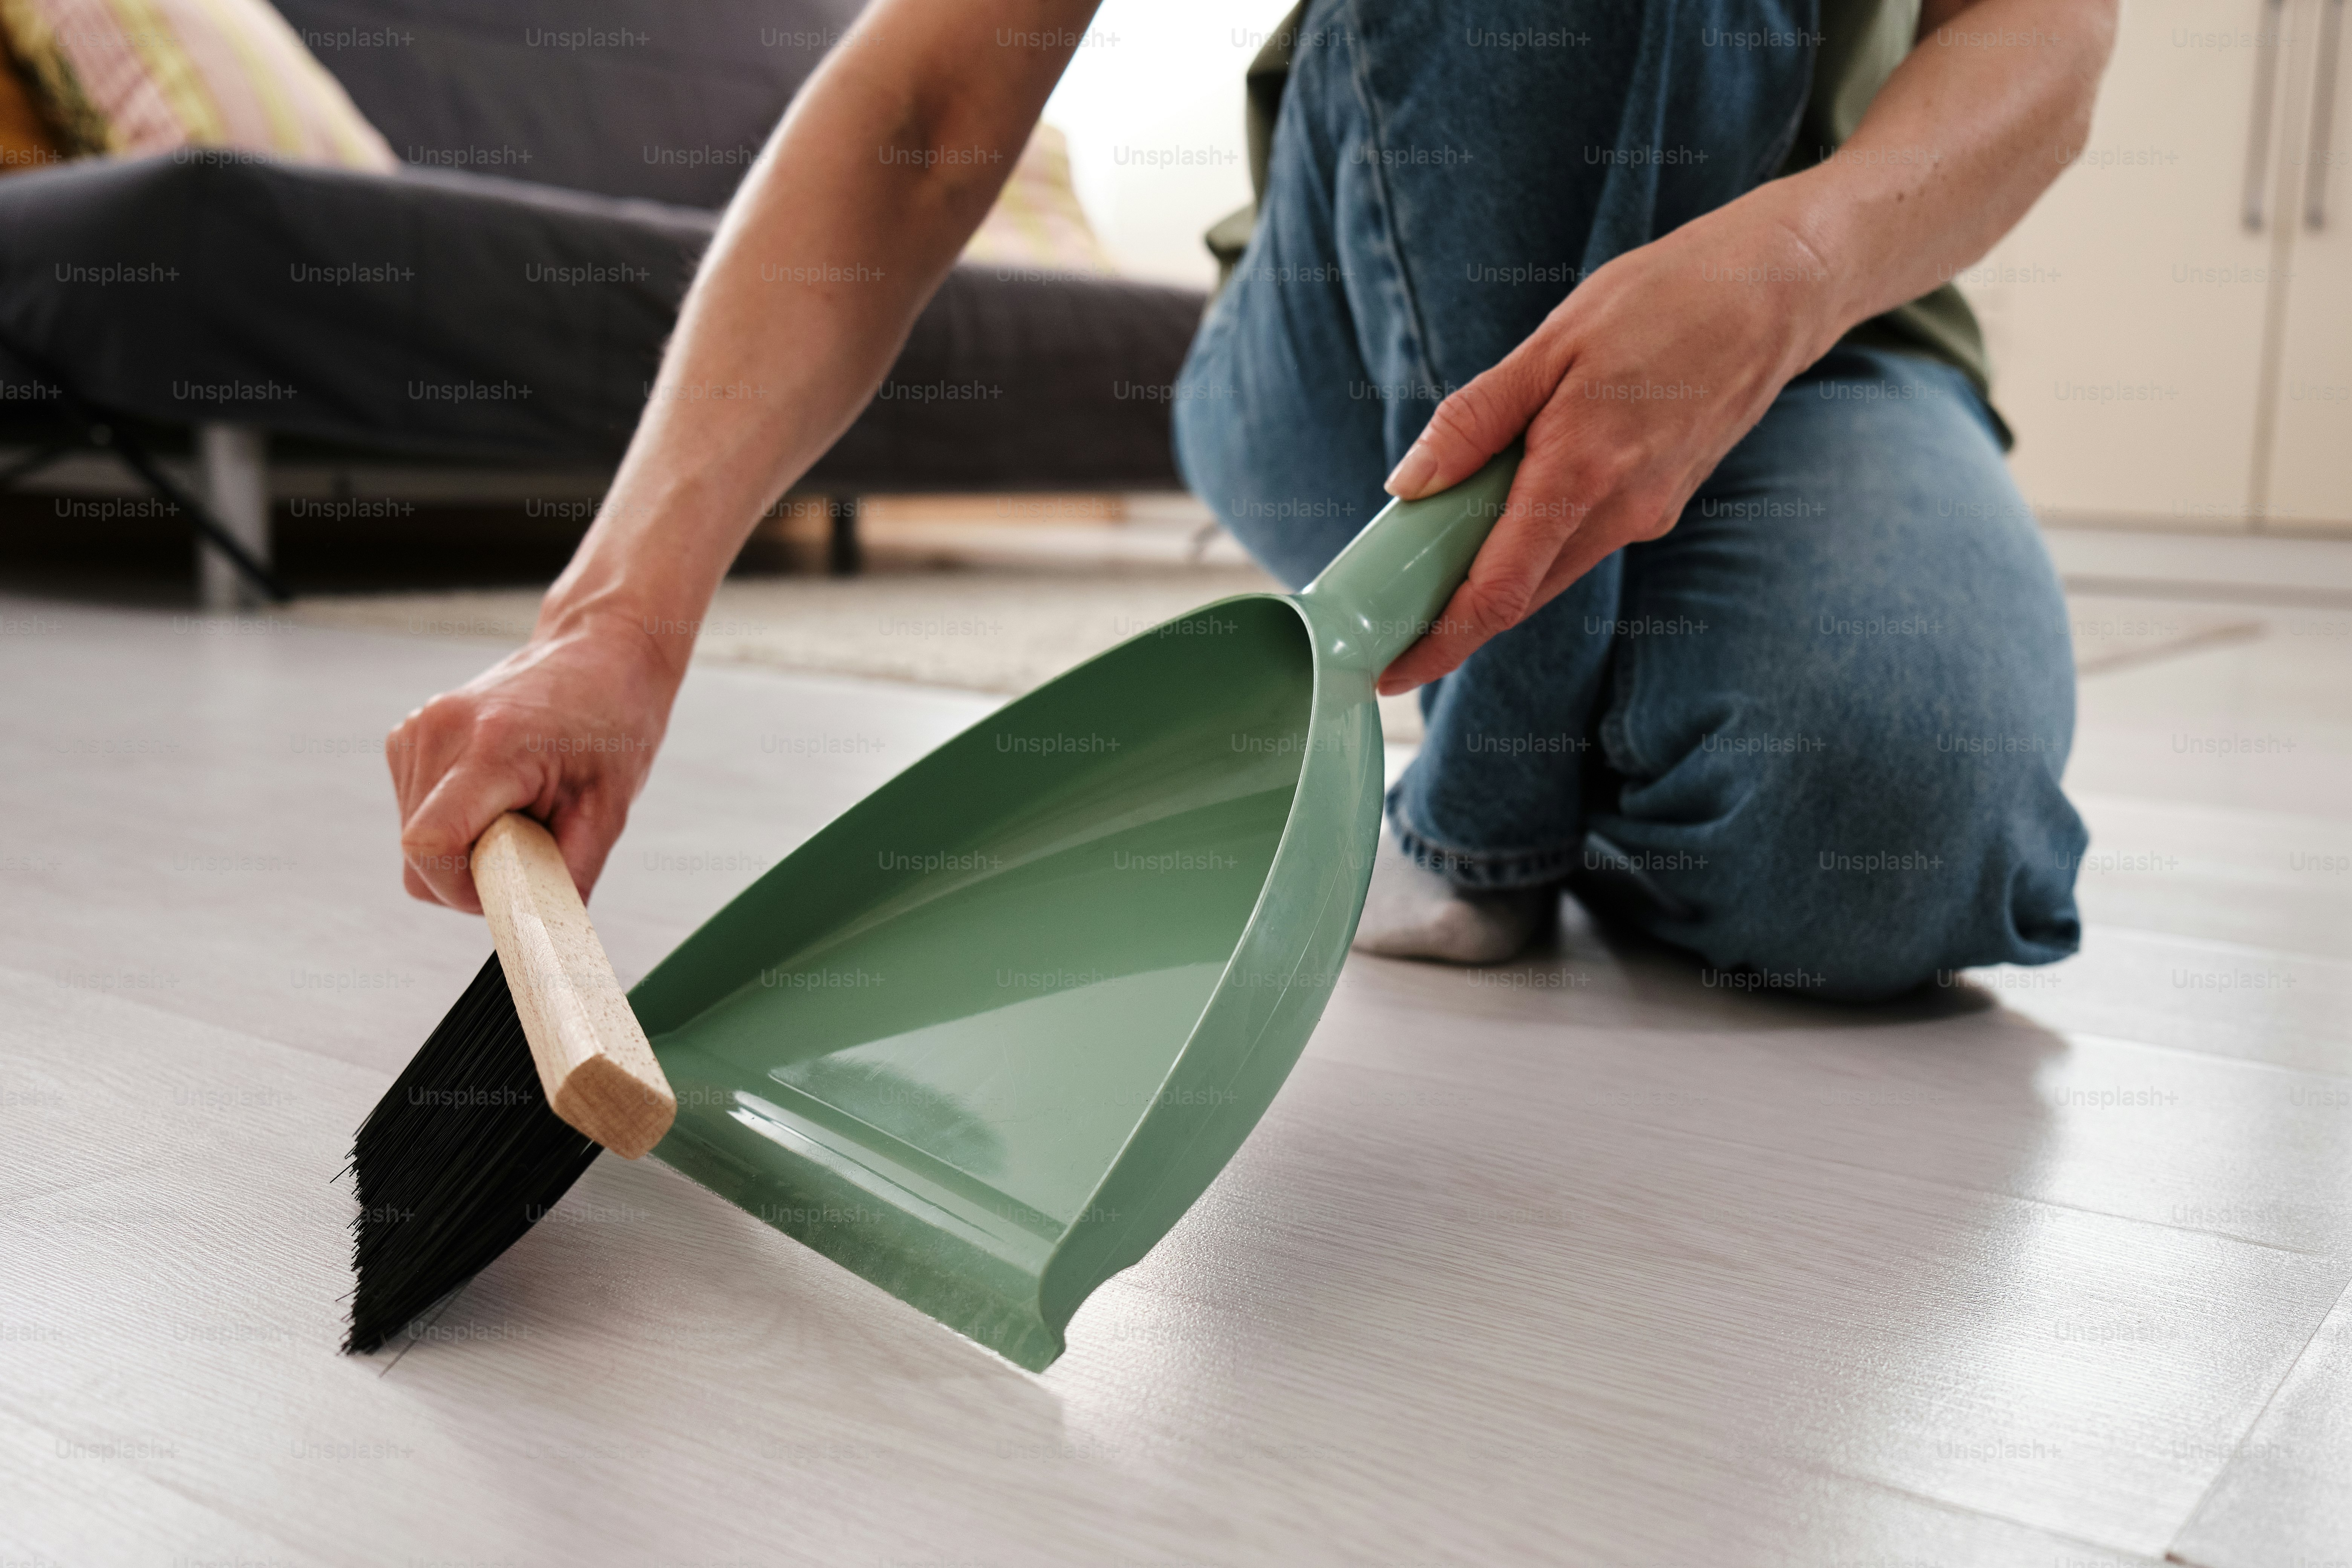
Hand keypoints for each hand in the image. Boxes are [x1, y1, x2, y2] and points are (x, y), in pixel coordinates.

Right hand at [388, 612, 681, 911]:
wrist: (598, 655)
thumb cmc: (611, 724)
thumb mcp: (609, 808)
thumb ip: (570, 874)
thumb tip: (543, 935)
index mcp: (489, 745)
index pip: (429, 845)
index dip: (462, 890)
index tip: (510, 885)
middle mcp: (437, 732)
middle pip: (417, 857)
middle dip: (471, 875)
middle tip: (530, 847)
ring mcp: (414, 731)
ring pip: (412, 843)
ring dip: (463, 849)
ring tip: (518, 810)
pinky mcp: (407, 738)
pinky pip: (415, 816)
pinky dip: (453, 825)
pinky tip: (496, 795)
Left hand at [1374, 200, 1841, 695]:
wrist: (1779, 290)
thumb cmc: (1666, 298)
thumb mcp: (1553, 342)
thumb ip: (1477, 419)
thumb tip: (1408, 484)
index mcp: (1583, 471)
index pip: (1499, 592)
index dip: (1440, 642)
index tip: (1390, 675)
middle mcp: (1622, 512)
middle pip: (1519, 595)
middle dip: (1452, 620)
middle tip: (1388, 624)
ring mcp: (1647, 513)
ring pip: (1549, 569)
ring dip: (1491, 575)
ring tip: (1430, 556)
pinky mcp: (1660, 502)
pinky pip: (1579, 538)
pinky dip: (1532, 537)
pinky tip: (1503, 504)